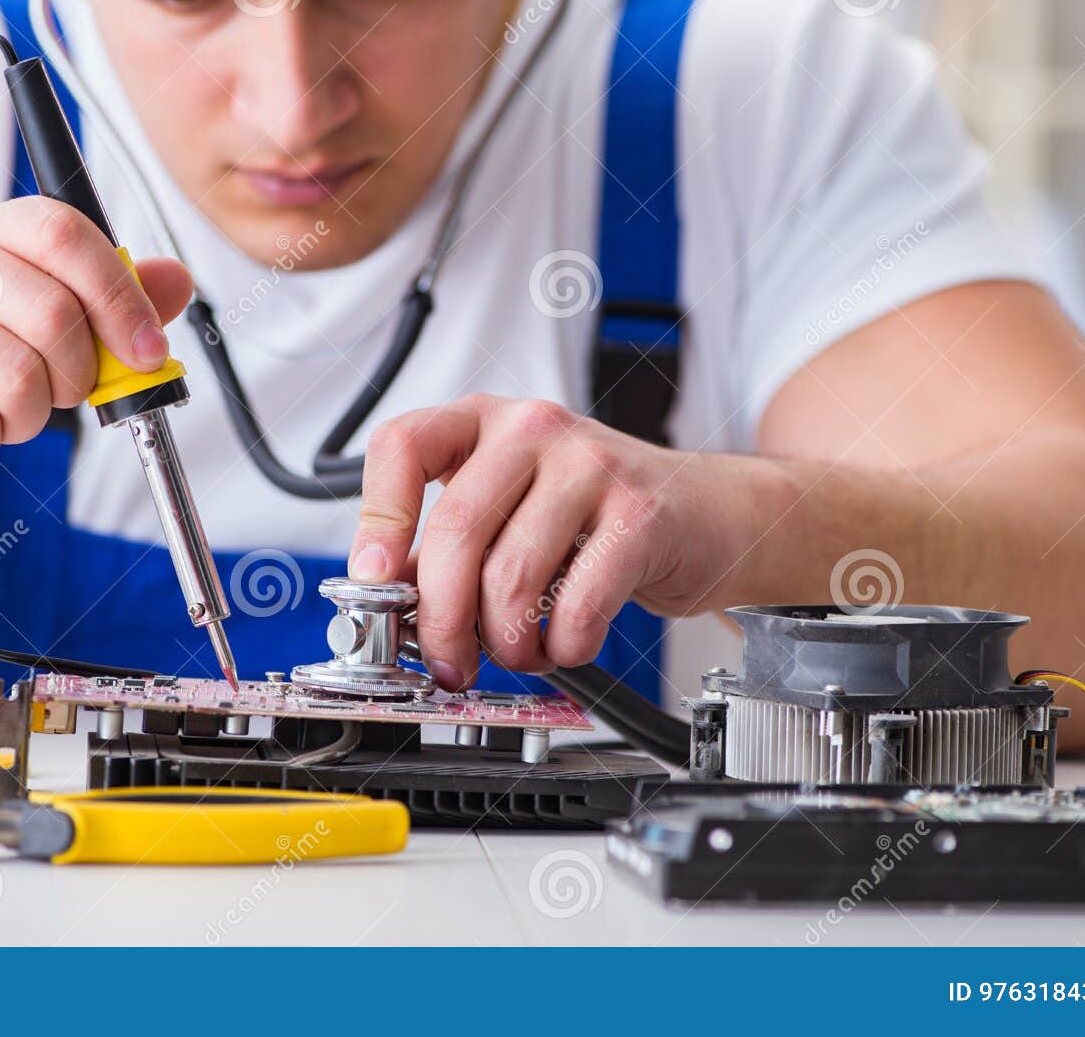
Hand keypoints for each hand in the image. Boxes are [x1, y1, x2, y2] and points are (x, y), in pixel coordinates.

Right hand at [0, 196, 192, 492]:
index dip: (124, 299)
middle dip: (79, 377)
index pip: (68, 235)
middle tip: (58, 394)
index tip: (147, 351)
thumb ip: (93, 295)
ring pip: (21, 381)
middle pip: (56, 317)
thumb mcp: (6, 311)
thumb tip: (175, 280)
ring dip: (28, 420)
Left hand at [349, 394, 730, 689]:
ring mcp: (589, 464)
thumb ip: (451, 547)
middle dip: (442, 620)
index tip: (376, 581)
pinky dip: (564, 645)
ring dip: (507, 643)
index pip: (404, 446)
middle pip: (455, 532)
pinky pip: (577, 604)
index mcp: (485, 421)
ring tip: (522, 652)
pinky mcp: (639, 514)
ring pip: (510, 577)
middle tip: (449, 662)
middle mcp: (532, 428)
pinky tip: (569, 642)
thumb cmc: (596, 516)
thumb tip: (390, 607)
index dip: (379, 520)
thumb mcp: (511, 509)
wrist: (708, 512)